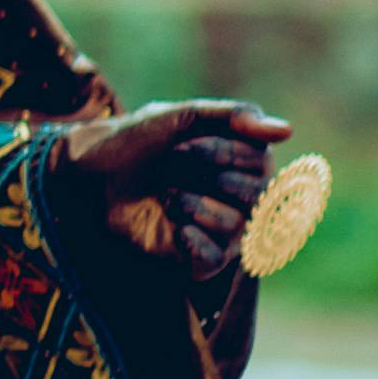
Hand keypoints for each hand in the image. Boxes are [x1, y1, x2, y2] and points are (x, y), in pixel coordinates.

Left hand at [56, 99, 289, 309]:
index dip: (221, 152)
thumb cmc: (137, 139)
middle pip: (257, 196)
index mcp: (242, 160)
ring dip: (196, 205)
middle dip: (210, 176)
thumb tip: (288, 130)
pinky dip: (197, 243)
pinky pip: (216, 261)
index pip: (262, 162)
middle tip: (171, 165)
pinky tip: (176, 229)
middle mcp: (237, 195)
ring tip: (165, 194)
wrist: (89, 172)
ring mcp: (217, 227)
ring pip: (238, 226)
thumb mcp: (182, 116)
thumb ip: (234, 116)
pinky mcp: (193, 255)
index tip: (181, 143)